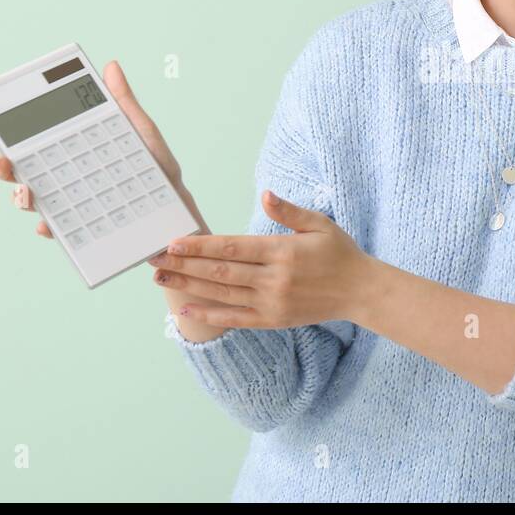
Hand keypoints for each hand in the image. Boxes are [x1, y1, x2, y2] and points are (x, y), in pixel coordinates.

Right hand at [0, 60, 199, 236]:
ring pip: (32, 199)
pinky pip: (58, 230)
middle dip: (3, 165)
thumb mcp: (142, 132)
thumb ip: (123, 103)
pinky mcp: (82, 228)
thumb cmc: (157, 168)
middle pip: (21, 170)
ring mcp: (70, 202)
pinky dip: (49, 227)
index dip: (2, 131)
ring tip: (25, 192)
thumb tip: (111, 67)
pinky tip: (48, 223)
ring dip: (20, 196)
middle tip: (1, 160)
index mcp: (74, 148)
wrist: (177, 209)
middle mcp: (65, 175)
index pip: (32, 138)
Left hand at [148, 190, 377, 328]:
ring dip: (188, 286)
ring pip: (222, 294)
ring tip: (161, 279)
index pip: (233, 248)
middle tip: (153, 259)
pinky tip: (185, 308)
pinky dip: (209, 314)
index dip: (201, 246)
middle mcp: (274, 279)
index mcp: (283, 251)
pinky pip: (235, 319)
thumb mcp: (319, 224)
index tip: (174, 242)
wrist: (361, 291)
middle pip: (220, 271)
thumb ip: (289, 211)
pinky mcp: (273, 319)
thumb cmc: (340, 252)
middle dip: (184, 265)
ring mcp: (272, 302)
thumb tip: (265, 194)